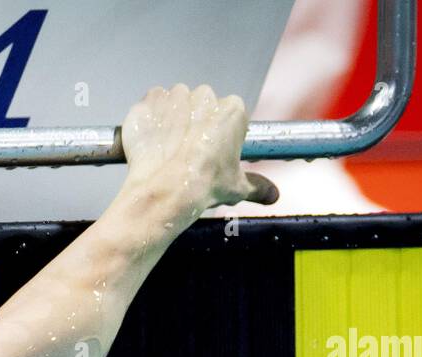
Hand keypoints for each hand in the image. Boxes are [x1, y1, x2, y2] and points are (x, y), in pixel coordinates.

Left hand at [119, 84, 278, 213]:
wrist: (165, 190)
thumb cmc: (204, 185)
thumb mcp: (237, 187)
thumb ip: (257, 186)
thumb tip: (272, 195)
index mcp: (232, 110)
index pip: (227, 115)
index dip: (218, 134)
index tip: (211, 151)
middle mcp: (205, 96)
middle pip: (201, 106)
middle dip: (195, 124)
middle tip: (187, 153)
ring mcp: (175, 96)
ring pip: (175, 104)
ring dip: (171, 121)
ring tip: (167, 150)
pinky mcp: (149, 102)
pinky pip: (150, 106)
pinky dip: (149, 120)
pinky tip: (150, 142)